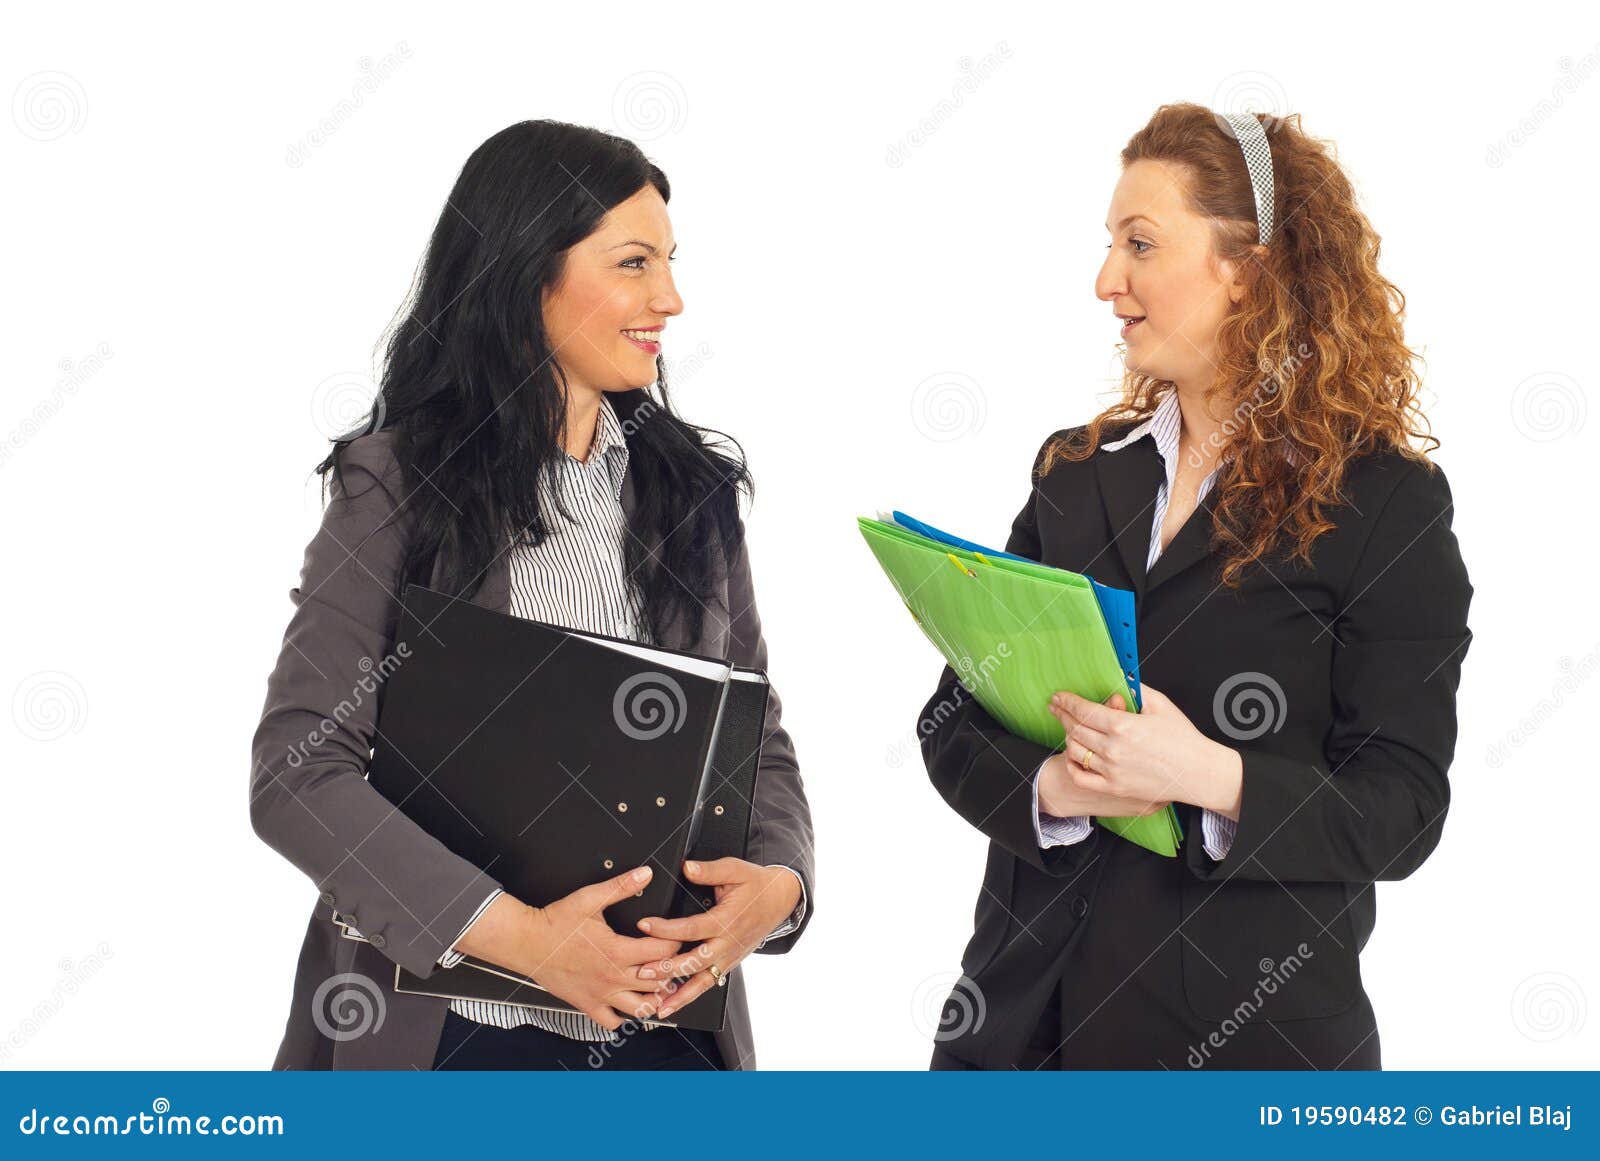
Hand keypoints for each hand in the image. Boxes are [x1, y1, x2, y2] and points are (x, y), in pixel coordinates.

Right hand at [478, 867, 682, 1030]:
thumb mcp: (590, 898)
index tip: (672, 936)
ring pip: (641, 1007)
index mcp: (617, 951)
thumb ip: (621, 886)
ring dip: (653, 997)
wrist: (526, 942)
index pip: (663, 952)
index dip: (674, 942)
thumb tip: (644, 874)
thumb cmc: (555, 923)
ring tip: (655, 983)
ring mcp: (601, 995)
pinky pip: (612, 1023)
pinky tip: (626, 1002)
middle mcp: (613, 977)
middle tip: (671, 960)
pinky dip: (624, 1017)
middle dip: (670, 970)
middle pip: (659, 981)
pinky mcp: (588, 1005)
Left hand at [631, 858, 801, 1018]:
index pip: (692, 929)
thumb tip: (687, 867)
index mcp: (726, 920)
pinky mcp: (728, 964)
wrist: (780, 900)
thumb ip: (709, 870)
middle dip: (667, 969)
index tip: (644, 925)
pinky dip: (690, 996)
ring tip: (657, 1006)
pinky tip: (673, 1005)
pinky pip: (708, 983)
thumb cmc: (756, 885)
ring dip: (679, 995)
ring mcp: (729, 957)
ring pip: (702, 981)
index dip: (666, 929)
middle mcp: (727, 944)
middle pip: (694, 961)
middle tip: (642, 971)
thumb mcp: (735, 870)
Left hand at [1048, 684, 1242, 816]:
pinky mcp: (1115, 787)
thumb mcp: (1160, 705)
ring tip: (1068, 728)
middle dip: (1062, 715)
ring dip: (1067, 736)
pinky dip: (1072, 765)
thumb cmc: (1183, 739)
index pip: (1083, 710)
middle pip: (1075, 729)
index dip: (1067, 701)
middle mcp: (1113, 749)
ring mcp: (1112, 771)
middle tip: (1055, 707)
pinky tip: (1073, 755)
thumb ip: (1136, 689)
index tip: (1060, 696)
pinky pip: (1081, 777)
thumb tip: (1120, 677)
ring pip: (1075, 751)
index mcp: (1123, 726)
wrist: (1198, 773)